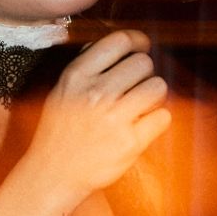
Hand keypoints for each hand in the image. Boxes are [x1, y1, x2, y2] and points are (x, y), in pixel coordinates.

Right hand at [26, 28, 170, 201]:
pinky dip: (157, 120)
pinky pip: (163, 117)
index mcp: (77, 76)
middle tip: (136, 87)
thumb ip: (86, 66)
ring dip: (154, 95)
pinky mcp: (130, 143)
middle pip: (143, 63)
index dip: (137, 41)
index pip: (119, 41)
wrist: (53, 175)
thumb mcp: (62, 91)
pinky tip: (143, 126)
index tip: (142, 47)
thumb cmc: (59, 132)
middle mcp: (96, 93)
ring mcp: (114, 119)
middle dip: (144, 73)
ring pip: (157, 86)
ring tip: (141, 106)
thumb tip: (120, 44)